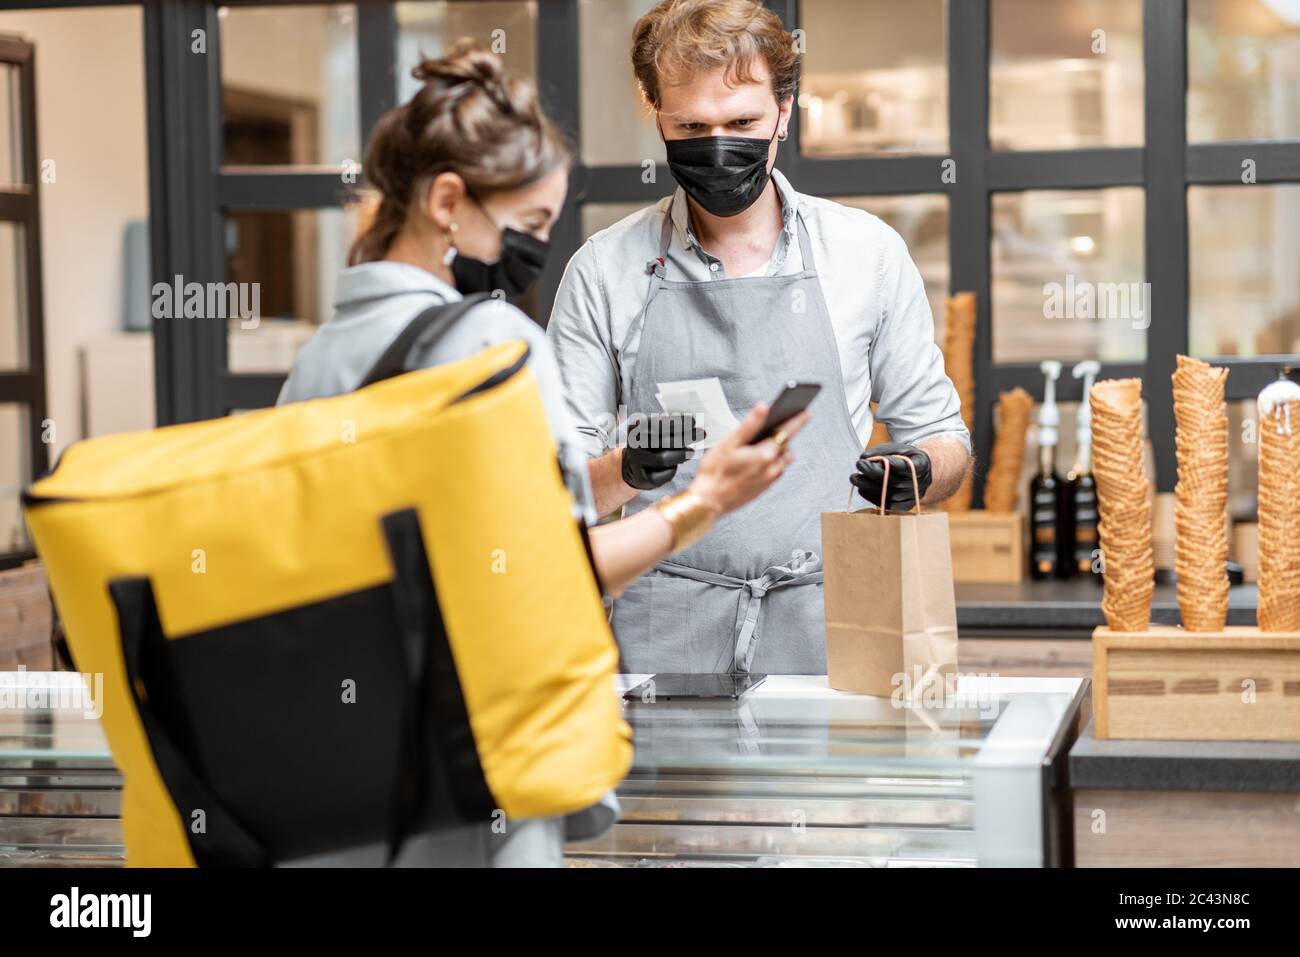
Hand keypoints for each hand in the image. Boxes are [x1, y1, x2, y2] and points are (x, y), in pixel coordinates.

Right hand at [620, 413, 704, 490]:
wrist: (632, 465)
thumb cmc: (650, 444)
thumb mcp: (654, 431)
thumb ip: (669, 427)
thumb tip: (692, 423)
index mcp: (636, 429)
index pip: (658, 424)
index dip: (677, 423)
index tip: (694, 421)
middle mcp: (634, 445)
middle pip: (663, 440)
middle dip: (685, 436)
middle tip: (702, 433)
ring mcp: (637, 463)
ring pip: (663, 459)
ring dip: (681, 454)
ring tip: (691, 451)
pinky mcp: (643, 479)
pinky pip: (663, 475)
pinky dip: (672, 470)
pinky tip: (675, 465)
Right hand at [689, 404, 810, 516]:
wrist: (709, 501)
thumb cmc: (715, 472)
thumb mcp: (729, 443)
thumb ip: (750, 425)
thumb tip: (763, 408)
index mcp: (765, 454)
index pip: (786, 432)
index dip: (797, 420)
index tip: (805, 412)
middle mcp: (772, 468)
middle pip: (784, 445)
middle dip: (779, 434)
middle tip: (767, 428)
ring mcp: (769, 479)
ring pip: (781, 458)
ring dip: (776, 449)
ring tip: (758, 444)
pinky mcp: (765, 487)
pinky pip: (775, 470)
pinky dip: (771, 462)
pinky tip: (755, 460)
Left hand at [850, 442, 931, 510]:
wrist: (918, 472)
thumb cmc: (904, 457)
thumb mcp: (897, 448)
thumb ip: (881, 451)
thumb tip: (864, 458)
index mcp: (921, 465)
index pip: (907, 467)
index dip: (894, 465)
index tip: (879, 459)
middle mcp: (919, 483)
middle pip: (895, 481)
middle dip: (873, 473)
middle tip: (859, 465)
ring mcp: (913, 496)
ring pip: (890, 495)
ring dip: (869, 487)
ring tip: (855, 478)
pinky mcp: (905, 506)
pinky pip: (888, 505)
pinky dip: (872, 497)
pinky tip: (862, 489)